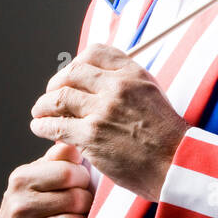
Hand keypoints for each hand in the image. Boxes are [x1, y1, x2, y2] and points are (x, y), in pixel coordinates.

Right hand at [0, 141, 93, 217]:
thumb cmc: (36, 204)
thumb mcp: (41, 176)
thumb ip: (58, 158)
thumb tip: (70, 143)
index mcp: (21, 179)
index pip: (68, 173)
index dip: (82, 178)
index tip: (80, 184)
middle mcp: (17, 206)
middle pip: (75, 199)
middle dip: (85, 203)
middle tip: (81, 207)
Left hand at [29, 44, 187, 201]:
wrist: (177, 164)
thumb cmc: (167, 136)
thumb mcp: (153, 96)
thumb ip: (128, 85)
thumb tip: (99, 81)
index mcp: (134, 74)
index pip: (95, 53)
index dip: (76, 63)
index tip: (70, 75)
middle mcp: (117, 87)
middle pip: (71, 74)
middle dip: (54, 84)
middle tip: (50, 96)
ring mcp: (103, 111)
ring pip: (58, 98)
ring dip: (43, 106)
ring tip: (40, 113)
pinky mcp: (91, 136)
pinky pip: (55, 125)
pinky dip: (42, 126)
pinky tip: (41, 129)